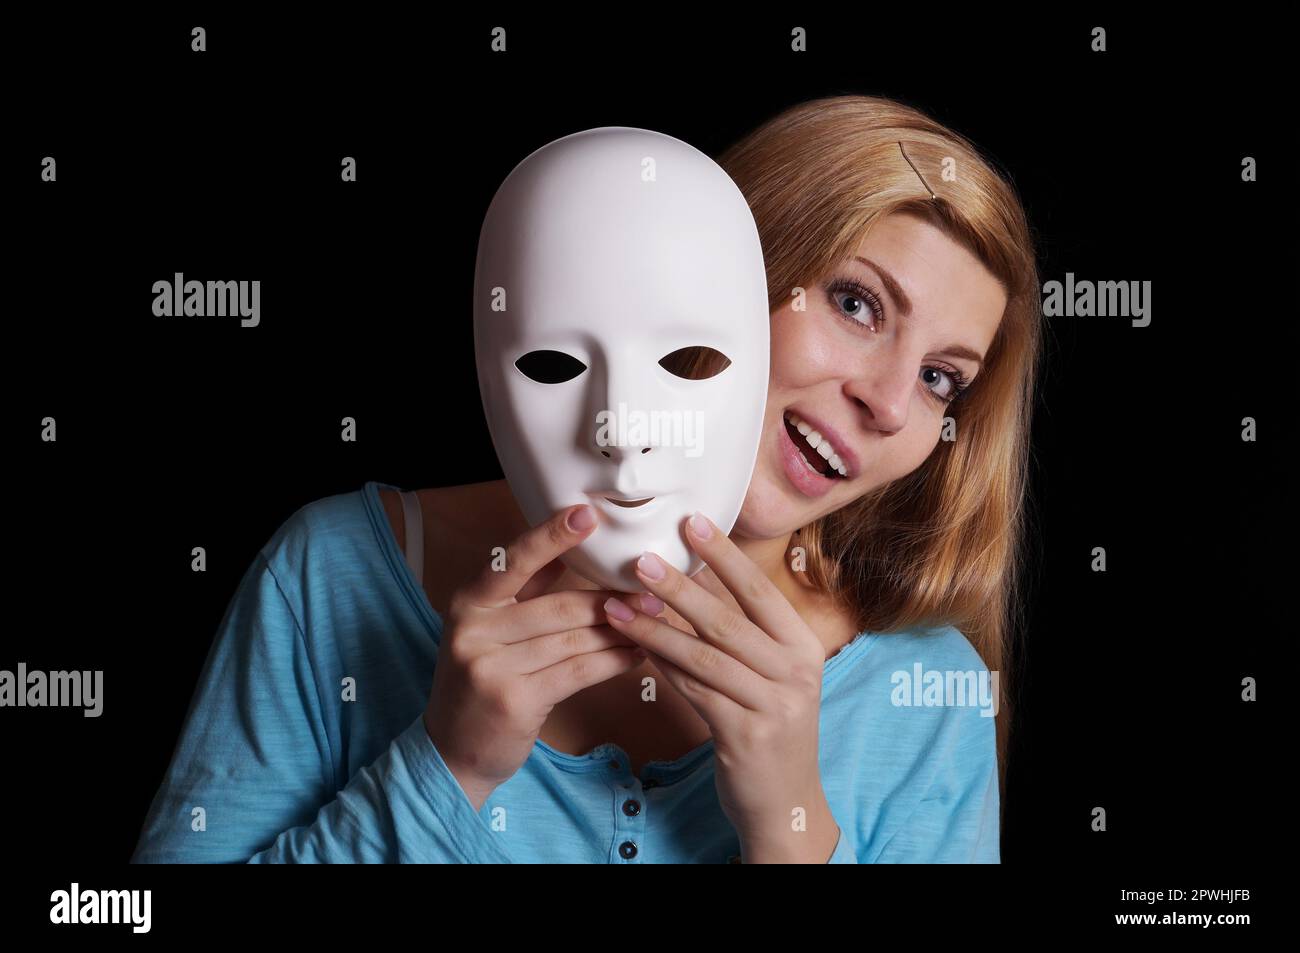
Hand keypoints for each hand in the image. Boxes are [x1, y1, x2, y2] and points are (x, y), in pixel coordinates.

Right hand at [423, 503, 644, 810]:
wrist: (452, 752)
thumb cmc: (480, 681)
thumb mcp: (488, 628)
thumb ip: (524, 588)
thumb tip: (567, 542)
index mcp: (469, 602)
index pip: (515, 560)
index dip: (552, 536)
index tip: (588, 513)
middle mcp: (474, 631)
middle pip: (558, 604)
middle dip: (611, 598)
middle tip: (654, 590)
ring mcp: (491, 667)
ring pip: (574, 639)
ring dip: (621, 630)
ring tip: (655, 622)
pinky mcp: (515, 701)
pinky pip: (578, 672)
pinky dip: (613, 661)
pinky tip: (637, 655)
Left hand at [601, 511, 840, 861]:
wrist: (786, 801)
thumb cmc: (768, 724)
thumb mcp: (769, 674)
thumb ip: (741, 633)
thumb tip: (689, 578)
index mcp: (802, 646)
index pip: (759, 591)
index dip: (724, 555)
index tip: (691, 521)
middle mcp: (795, 671)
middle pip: (727, 620)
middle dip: (679, 586)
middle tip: (639, 559)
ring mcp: (773, 705)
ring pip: (705, 656)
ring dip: (657, 627)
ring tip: (617, 604)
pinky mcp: (745, 736)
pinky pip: (694, 692)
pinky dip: (661, 666)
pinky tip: (633, 647)